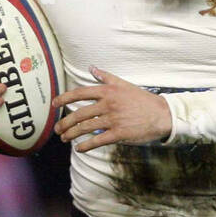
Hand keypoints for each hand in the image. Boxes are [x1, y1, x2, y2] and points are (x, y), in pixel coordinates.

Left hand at [54, 65, 170, 150]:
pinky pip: (97, 140)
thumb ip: (106, 77)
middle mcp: (108, 104)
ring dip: (71, 134)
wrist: (162, 115)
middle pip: (79, 113)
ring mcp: (113, 119)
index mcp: (108, 91)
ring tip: (64, 139)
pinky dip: (85, 146)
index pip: (80, 93)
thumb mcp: (124, 84)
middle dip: (65, 123)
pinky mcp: (119, 134)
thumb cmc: (142, 100)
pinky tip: (79, 149)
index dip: (64, 98)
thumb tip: (92, 67)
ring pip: (85, 128)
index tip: (54, 104)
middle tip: (57, 129)